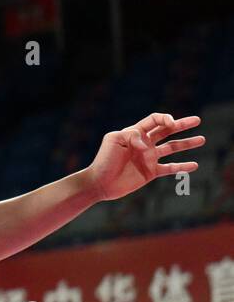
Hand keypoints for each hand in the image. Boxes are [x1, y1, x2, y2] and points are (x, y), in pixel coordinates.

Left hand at [84, 112, 203, 202]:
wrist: (100, 182)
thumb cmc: (104, 160)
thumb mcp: (114, 140)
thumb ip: (132, 136)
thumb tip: (147, 145)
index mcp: (134, 133)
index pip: (154, 120)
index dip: (165, 119)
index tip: (171, 124)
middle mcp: (144, 143)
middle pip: (167, 131)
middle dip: (181, 124)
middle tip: (197, 120)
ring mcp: (148, 158)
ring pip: (172, 148)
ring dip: (187, 143)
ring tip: (202, 139)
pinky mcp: (151, 172)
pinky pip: (170, 168)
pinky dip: (182, 167)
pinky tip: (194, 165)